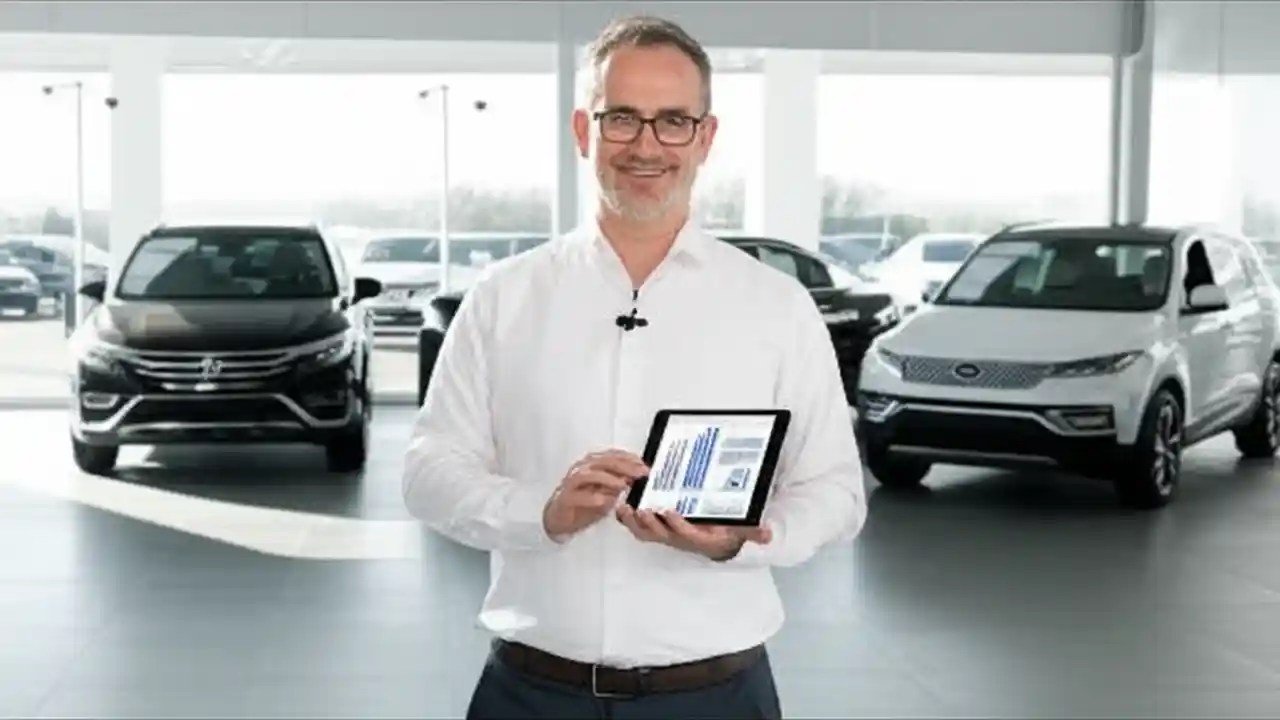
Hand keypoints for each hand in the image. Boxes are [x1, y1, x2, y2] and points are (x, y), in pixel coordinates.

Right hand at [543, 449, 648, 538]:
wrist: (560, 518)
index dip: (630, 459)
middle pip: (603, 462)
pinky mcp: (565, 498)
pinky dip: (591, 497)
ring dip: (608, 478)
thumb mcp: (607, 492)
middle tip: (639, 474)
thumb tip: (638, 478)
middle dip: (624, 467)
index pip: (613, 456)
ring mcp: (572, 483)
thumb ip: (620, 484)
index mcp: (593, 465)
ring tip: (623, 484)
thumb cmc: (583, 502)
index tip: (644, 466)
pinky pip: (578, 495)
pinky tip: (603, 500)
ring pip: (589, 475)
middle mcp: (582, 470)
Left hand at [616, 505, 771, 560]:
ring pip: (644, 533)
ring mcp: (664, 536)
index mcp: (697, 539)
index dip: (677, 525)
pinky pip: (637, 526)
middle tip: (641, 508)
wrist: (714, 543)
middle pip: (660, 535)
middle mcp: (678, 539)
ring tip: (625, 506)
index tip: (670, 511)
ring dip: (633, 522)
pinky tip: (620, 504)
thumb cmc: (723, 532)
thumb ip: (753, 532)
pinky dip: (627, 518)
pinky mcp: (654, 529)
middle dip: (649, 523)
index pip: (685, 534)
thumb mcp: (740, 531)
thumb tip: (768, 534)